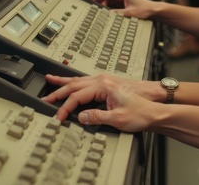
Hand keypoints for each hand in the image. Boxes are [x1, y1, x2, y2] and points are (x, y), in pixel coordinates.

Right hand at [43, 74, 159, 131]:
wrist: (154, 109)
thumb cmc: (141, 112)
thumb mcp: (118, 118)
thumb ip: (97, 117)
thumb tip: (81, 117)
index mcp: (104, 86)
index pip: (77, 97)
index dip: (65, 108)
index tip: (58, 117)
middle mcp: (103, 80)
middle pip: (74, 85)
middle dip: (58, 92)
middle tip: (44, 99)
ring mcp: (104, 81)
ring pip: (78, 81)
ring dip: (63, 83)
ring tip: (49, 80)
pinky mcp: (106, 85)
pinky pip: (84, 82)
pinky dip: (73, 82)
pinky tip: (69, 82)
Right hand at [87, 0, 155, 18]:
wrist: (153, 11)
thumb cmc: (145, 9)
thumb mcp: (129, 12)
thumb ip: (117, 13)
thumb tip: (106, 14)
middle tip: (90, 3)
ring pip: (109, 0)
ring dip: (103, 4)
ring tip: (97, 10)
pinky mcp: (123, 4)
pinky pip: (113, 4)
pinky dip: (108, 8)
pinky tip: (105, 12)